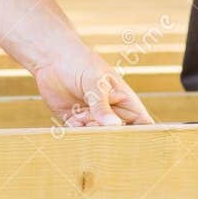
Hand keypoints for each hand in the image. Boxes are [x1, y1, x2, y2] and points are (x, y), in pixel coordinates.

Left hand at [32, 51, 153, 126]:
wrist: (52, 58)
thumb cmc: (81, 62)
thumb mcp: (95, 81)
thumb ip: (102, 104)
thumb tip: (114, 125)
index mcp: (125, 101)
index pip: (143, 123)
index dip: (145, 135)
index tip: (135, 141)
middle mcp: (111, 113)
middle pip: (119, 136)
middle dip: (111, 136)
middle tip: (99, 125)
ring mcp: (93, 118)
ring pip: (98, 137)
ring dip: (91, 134)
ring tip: (82, 117)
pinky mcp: (75, 121)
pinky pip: (79, 135)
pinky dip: (76, 132)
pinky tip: (73, 119)